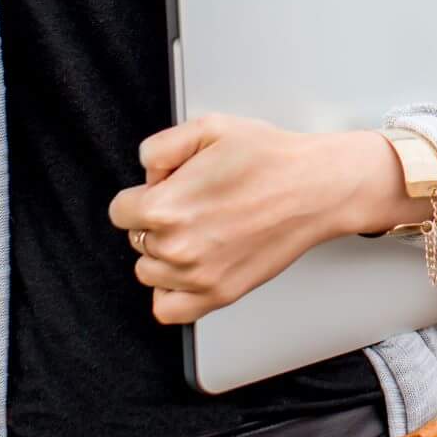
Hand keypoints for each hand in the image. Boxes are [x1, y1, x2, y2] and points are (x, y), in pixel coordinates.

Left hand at [107, 116, 402, 325]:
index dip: (144, 194)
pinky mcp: (219, 295)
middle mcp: (176, 248)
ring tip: (200, 230)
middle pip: (137, 240)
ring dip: (165, 254)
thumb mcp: (209, 127)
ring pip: (149, 272)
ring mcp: (197, 277)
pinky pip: (168, 308)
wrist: (316, 188)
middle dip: (158, 220)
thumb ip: (159, 147)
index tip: (167, 189)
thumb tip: (146, 173)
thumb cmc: (271, 158)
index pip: (120, 211)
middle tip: (195, 203)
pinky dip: (172, 292)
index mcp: (164, 207)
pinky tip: (191, 267)